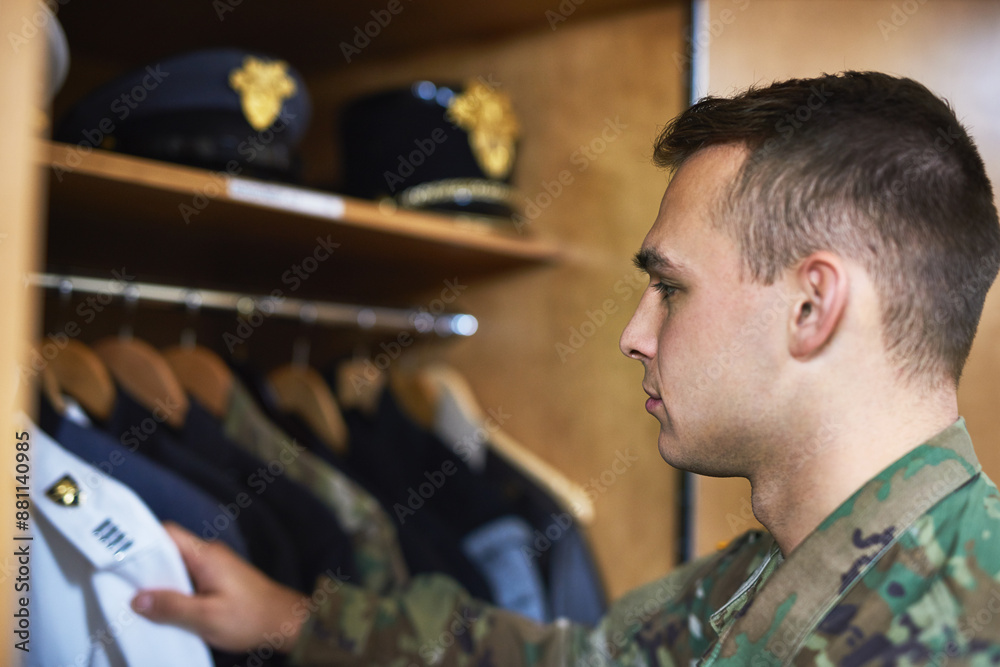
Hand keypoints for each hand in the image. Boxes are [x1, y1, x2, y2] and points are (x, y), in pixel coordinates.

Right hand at [131, 522, 309, 653]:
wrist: (286, 623)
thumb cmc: (251, 618)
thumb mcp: (206, 618)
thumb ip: (171, 607)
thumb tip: (137, 600)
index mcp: (205, 555)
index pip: (167, 533)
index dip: (140, 541)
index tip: (116, 553)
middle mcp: (209, 554)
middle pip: (168, 550)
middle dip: (144, 566)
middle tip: (119, 583)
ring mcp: (215, 566)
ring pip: (177, 566)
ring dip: (159, 581)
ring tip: (136, 598)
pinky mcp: (218, 579)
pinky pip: (188, 577)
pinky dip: (174, 589)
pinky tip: (163, 607)